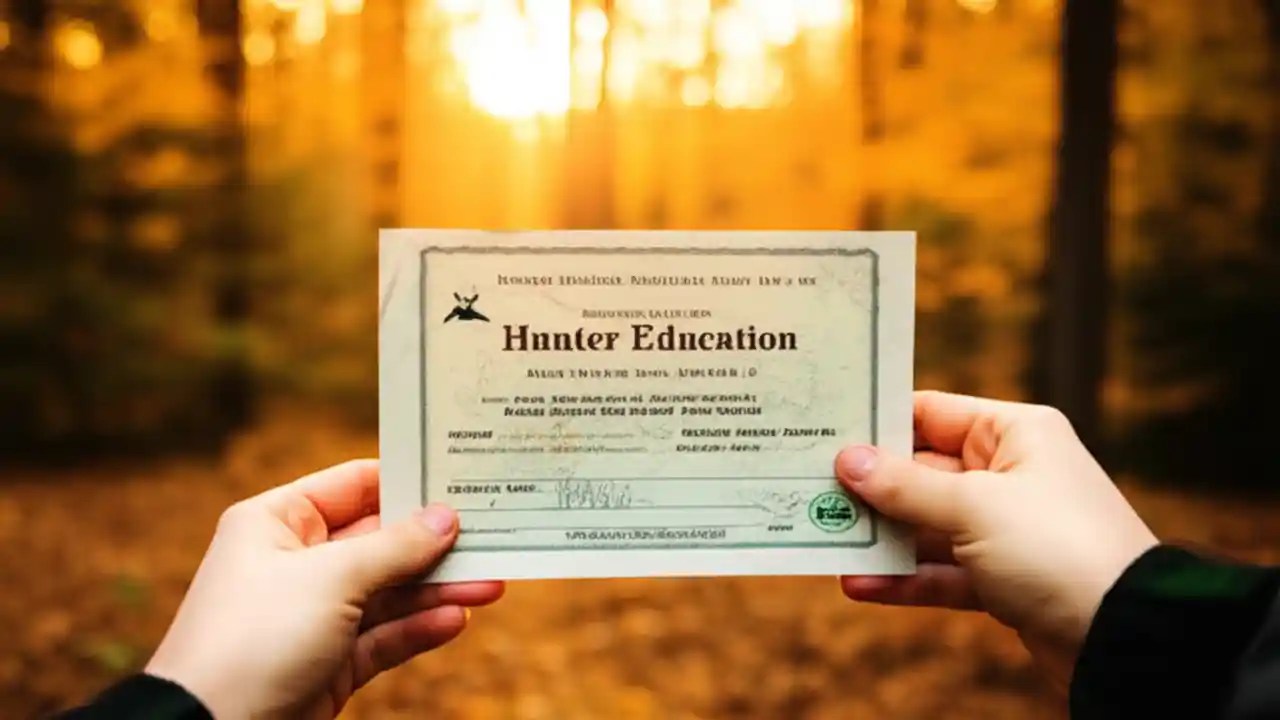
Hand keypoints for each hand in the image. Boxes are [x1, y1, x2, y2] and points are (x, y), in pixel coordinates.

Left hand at [144, 460, 503, 718]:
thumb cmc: (253, 640)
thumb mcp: (331, 578)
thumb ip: (395, 547)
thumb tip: (445, 517)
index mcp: (276, 523)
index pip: (353, 485)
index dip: (406, 481)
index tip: (460, 479)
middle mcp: (294, 564)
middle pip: (380, 541)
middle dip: (434, 543)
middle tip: (492, 536)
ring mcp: (313, 616)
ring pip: (389, 592)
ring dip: (438, 588)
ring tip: (491, 585)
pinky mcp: (327, 663)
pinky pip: (383, 637)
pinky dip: (418, 628)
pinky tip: (455, 620)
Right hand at [834, 391, 1157, 688]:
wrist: (1127, 636)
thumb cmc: (1059, 549)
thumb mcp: (973, 509)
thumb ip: (904, 487)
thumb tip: (847, 460)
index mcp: (1016, 433)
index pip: (932, 413)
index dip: (879, 423)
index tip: (825, 430)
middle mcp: (1011, 474)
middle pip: (921, 472)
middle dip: (869, 487)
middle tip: (809, 489)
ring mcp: (1007, 529)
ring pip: (927, 525)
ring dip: (881, 537)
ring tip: (825, 539)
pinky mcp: (1003, 579)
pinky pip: (942, 571)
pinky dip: (904, 579)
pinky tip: (860, 584)